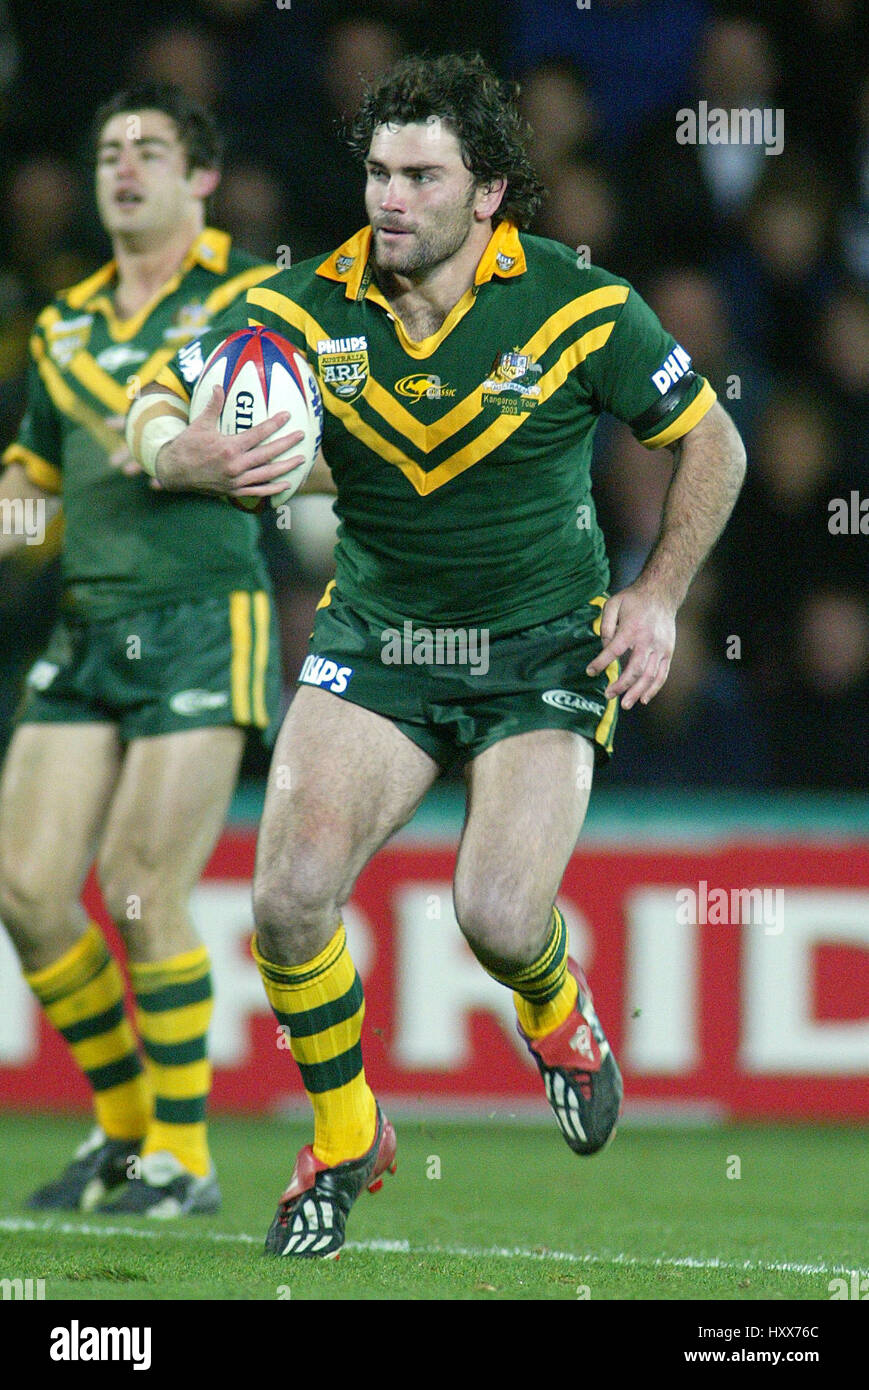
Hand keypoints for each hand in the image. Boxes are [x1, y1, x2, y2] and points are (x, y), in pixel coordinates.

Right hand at [155, 386, 305, 499]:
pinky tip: (287, 484)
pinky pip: (258, 492)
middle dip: (287, 444)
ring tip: (301, 459)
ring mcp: (236, 481)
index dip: (274, 424)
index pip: (258, 434)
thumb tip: (219, 385)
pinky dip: (274, 489)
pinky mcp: (234, 492)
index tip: (287, 416)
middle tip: (302, 435)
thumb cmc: (187, 446)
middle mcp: (236, 466)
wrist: (174, 472)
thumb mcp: (200, 424)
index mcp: (229, 448)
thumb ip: (213, 406)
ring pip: (267, 474)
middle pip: (268, 454)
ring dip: (286, 467)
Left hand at [586, 581, 676, 708]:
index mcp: (632, 628)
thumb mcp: (613, 604)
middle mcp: (648, 640)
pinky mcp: (668, 652)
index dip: (601, 662)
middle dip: (621, 685)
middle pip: (635, 669)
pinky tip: (643, 699)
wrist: (662, 593)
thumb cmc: (634, 600)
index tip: (590, 672)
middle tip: (608, 695)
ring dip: (637, 692)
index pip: (614, 650)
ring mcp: (661, 648)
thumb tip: (604, 647)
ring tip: (625, 704)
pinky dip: (654, 688)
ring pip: (650, 676)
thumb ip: (606, 625)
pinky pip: (662, 674)